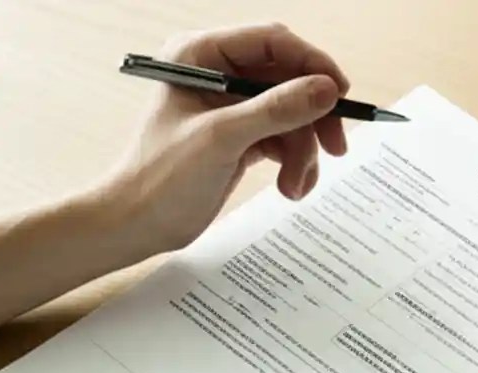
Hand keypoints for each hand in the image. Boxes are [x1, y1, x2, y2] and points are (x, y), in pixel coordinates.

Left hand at [105, 23, 350, 258]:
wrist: (137, 224)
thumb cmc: (160, 178)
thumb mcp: (222, 139)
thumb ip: (276, 110)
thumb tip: (326, 89)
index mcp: (201, 56)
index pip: (272, 42)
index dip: (312, 64)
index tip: (339, 95)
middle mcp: (219, 73)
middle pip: (290, 79)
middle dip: (313, 118)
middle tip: (335, 147)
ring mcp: (232, 106)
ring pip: (294, 114)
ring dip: (304, 151)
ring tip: (296, 185)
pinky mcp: (242, 135)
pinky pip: (286, 138)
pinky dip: (295, 163)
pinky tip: (290, 187)